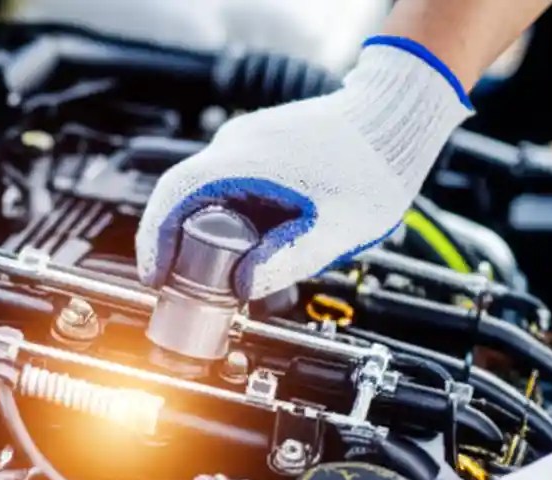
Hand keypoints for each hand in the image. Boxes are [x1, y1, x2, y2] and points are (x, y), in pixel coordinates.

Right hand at [136, 38, 473, 299]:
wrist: (396, 121)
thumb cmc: (372, 168)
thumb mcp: (333, 231)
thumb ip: (285, 262)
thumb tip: (242, 287)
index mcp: (243, 163)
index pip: (173, 198)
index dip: (155, 240)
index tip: (155, 275)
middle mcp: (236, 147)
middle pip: (184, 200)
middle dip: (180, 247)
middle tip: (188, 287)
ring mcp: (248, 145)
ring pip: (208, 196)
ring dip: (209, 236)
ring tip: (227, 274)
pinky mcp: (263, 151)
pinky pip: (231, 188)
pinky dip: (230, 221)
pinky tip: (256, 246)